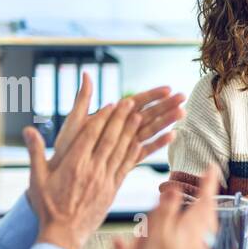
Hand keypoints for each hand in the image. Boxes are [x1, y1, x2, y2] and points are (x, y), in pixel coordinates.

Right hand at [27, 94, 152, 248]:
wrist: (64, 234)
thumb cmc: (48, 206)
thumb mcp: (36, 178)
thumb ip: (35, 152)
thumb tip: (27, 129)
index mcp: (73, 165)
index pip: (90, 135)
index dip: (101, 118)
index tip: (110, 104)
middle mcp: (91, 170)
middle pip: (109, 139)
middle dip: (120, 118)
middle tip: (130, 102)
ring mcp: (104, 180)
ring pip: (120, 151)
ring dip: (130, 132)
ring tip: (139, 115)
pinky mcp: (112, 190)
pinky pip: (126, 168)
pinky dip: (133, 154)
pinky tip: (140, 143)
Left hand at [50, 75, 185, 165]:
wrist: (64, 175)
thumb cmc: (67, 147)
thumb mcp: (74, 121)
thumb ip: (83, 99)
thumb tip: (85, 74)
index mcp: (111, 116)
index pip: (136, 101)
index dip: (152, 94)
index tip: (168, 88)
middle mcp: (120, 128)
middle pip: (148, 113)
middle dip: (166, 105)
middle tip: (183, 97)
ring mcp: (124, 143)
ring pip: (150, 129)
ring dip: (167, 121)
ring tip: (183, 113)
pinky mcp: (126, 159)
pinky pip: (145, 150)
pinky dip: (158, 144)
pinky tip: (172, 136)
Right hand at [125, 167, 220, 248]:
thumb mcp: (157, 231)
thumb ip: (167, 209)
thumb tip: (175, 190)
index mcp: (194, 225)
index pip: (206, 197)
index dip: (208, 181)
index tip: (212, 169)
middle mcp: (202, 236)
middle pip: (210, 209)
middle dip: (209, 195)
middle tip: (208, 181)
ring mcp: (201, 248)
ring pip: (209, 222)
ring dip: (207, 209)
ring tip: (204, 201)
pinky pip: (204, 235)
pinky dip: (202, 224)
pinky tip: (197, 228)